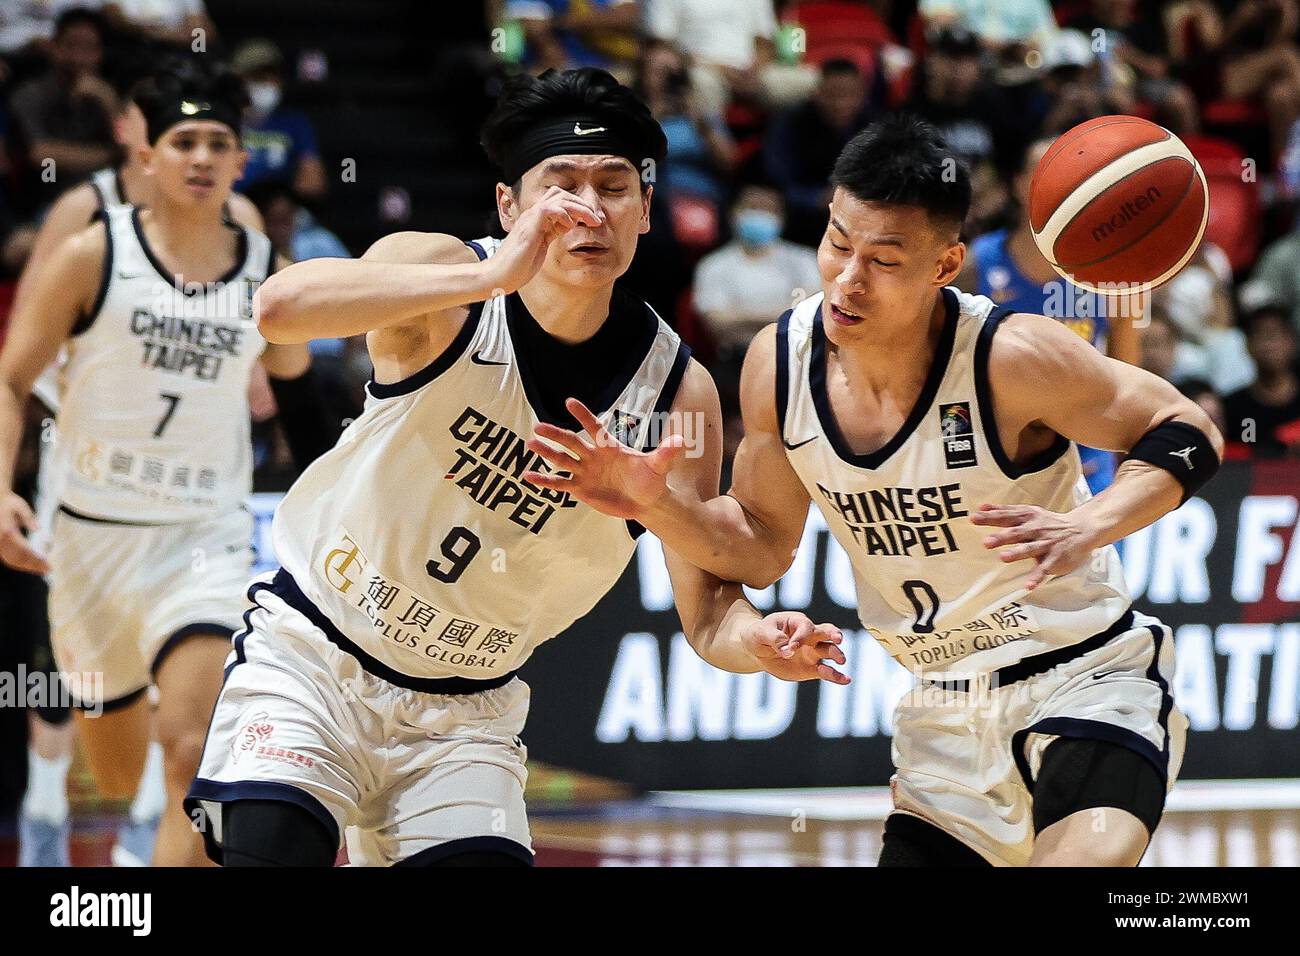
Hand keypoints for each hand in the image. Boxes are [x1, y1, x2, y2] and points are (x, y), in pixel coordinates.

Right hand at [0, 491, 49, 574]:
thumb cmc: (8, 503)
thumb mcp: (19, 506)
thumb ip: (28, 517)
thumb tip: (37, 528)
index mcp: (6, 532)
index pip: (23, 550)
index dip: (35, 558)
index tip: (47, 562)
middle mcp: (0, 541)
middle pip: (18, 558)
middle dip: (33, 565)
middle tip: (48, 569)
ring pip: (12, 561)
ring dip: (27, 566)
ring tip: (42, 568)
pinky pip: (8, 558)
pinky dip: (20, 563)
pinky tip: (31, 564)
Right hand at [485, 186, 604, 295]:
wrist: (499, 276)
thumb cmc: (518, 266)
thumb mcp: (541, 247)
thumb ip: (552, 233)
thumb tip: (568, 225)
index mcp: (537, 219)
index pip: (559, 201)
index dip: (578, 207)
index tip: (592, 221)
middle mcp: (533, 215)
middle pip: (560, 194)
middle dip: (582, 204)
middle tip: (597, 219)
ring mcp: (530, 219)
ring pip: (558, 198)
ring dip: (579, 207)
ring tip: (591, 220)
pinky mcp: (529, 227)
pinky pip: (548, 209)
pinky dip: (563, 213)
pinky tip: (571, 225)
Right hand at [524, 397, 684, 519]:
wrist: (646, 501)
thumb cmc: (651, 479)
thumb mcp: (659, 465)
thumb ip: (666, 453)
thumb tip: (680, 440)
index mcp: (610, 446)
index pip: (594, 428)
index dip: (583, 415)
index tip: (569, 402)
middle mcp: (594, 456)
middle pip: (572, 442)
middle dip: (556, 435)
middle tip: (538, 426)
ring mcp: (585, 471)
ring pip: (562, 460)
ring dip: (547, 453)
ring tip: (531, 444)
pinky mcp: (581, 489)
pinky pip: (560, 483)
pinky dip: (544, 481)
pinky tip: (528, 476)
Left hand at [744, 611, 848, 683]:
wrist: (756, 649)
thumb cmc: (759, 634)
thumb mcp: (761, 633)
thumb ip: (775, 639)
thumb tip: (787, 651)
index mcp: (798, 622)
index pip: (806, 627)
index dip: (800, 638)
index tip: (790, 648)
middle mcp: (810, 636)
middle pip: (827, 632)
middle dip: (834, 634)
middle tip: (838, 639)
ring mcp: (812, 652)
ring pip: (829, 651)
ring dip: (837, 654)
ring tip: (841, 660)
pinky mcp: (811, 669)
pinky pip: (826, 672)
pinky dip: (836, 676)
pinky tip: (846, 680)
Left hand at [970, 502, 1097, 590]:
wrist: (1082, 529)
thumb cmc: (1049, 522)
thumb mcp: (1028, 512)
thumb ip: (1005, 511)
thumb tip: (981, 507)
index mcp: (1027, 518)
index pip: (1006, 516)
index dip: (990, 517)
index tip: (974, 518)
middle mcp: (1035, 530)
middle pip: (1016, 533)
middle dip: (1001, 537)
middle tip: (986, 542)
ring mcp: (1046, 544)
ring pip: (1030, 549)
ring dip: (1016, 553)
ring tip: (1003, 557)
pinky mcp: (1055, 558)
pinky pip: (1044, 569)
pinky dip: (1037, 577)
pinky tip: (1028, 585)